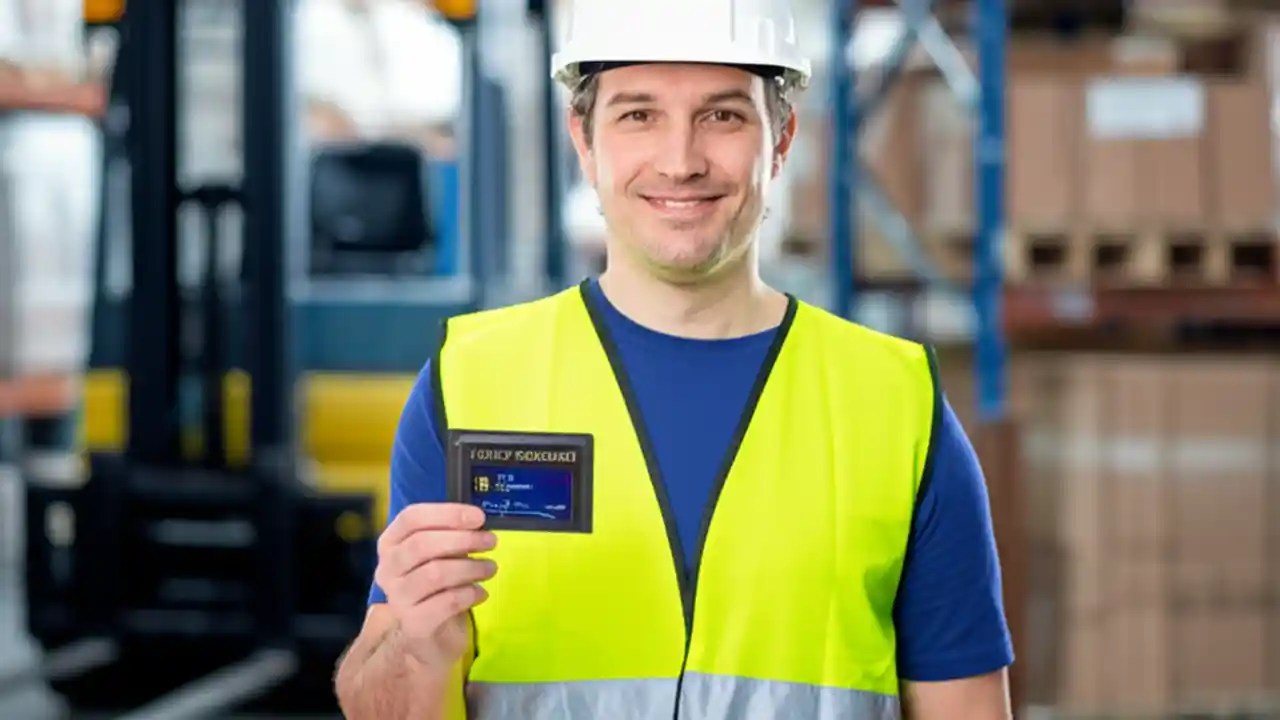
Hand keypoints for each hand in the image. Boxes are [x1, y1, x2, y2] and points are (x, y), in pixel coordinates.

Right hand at [374, 503, 497, 668]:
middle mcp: (387, 569)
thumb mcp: (442, 555)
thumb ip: (452, 536)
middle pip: (422, 544)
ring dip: (470, 567)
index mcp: (390, 544)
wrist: (429, 637)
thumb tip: (478, 523)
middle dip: (463, 539)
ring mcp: (397, 598)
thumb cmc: (437, 586)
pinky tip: (481, 593)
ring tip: (490, 568)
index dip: (447, 513)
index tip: (478, 517)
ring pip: (435, 573)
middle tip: (491, 541)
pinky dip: (469, 593)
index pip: (411, 518)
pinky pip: (446, 602)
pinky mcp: (413, 624)